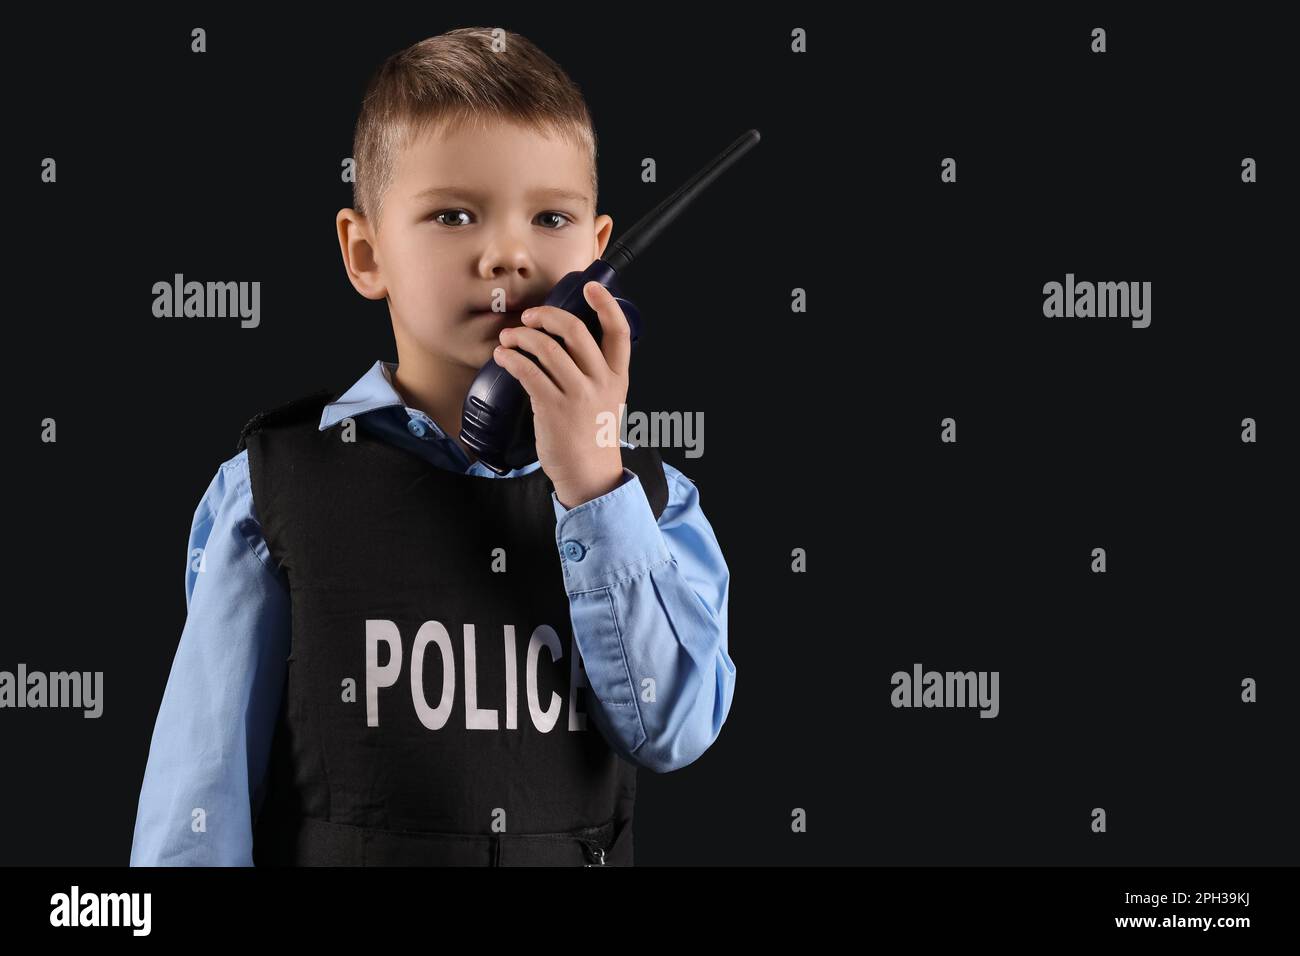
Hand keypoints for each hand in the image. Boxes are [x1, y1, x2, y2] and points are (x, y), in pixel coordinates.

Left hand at [493, 280, 631, 508]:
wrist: (589, 475)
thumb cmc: (593, 437)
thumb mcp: (608, 400)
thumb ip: (596, 373)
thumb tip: (566, 344)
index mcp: (617, 377)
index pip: (618, 331)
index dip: (605, 303)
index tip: (589, 286)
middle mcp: (600, 382)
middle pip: (575, 331)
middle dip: (547, 315)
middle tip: (530, 316)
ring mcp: (577, 395)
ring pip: (547, 348)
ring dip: (522, 336)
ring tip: (508, 337)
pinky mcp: (552, 408)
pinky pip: (528, 372)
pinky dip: (511, 358)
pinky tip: (502, 355)